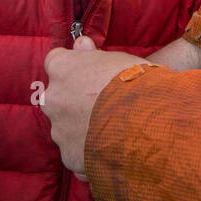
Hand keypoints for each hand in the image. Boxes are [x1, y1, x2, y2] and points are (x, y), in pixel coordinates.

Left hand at [42, 36, 149, 179]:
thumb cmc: (136, 83)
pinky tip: (113, 151)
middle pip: (58, 98)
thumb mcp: (116, 59)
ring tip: (114, 132)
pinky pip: (78, 154)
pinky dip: (90, 154)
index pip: (55, 61)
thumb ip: (92, 54)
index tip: (86, 73)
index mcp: (62, 68)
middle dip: (74, 102)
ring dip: (83, 129)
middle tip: (102, 105)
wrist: (147, 123)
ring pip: (67, 128)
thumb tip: (81, 44)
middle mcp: (53, 98)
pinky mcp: (70, 156)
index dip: (71, 68)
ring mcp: (59, 130)